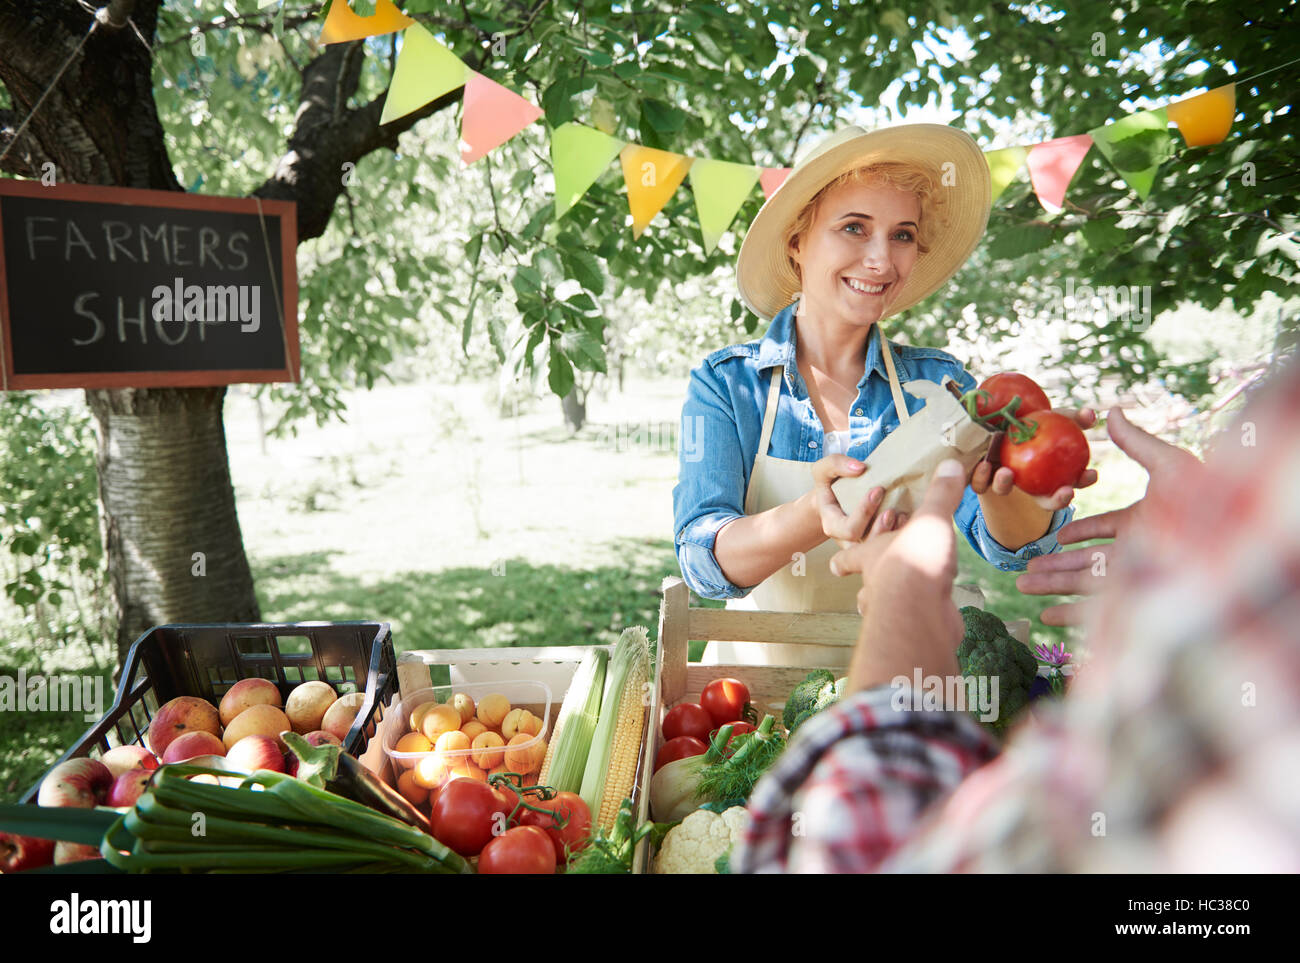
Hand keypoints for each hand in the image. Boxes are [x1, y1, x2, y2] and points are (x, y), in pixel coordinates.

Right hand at [810, 455, 906, 545]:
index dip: (864, 512)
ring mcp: (862, 543)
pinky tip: (906, 519)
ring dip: (891, 534)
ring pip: (877, 550)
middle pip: (864, 546)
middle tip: (891, 510)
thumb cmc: (828, 484)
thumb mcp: (823, 470)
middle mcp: (847, 540)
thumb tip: (860, 468)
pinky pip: (888, 547)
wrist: (832, 498)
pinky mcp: (875, 543)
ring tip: (901, 516)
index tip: (878, 489)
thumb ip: (836, 464)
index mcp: (832, 525)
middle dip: (879, 529)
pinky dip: (898, 534)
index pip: (849, 528)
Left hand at [829, 459, 967, 693]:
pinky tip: (938, 611)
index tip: (835, 564)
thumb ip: (941, 494)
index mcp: (870, 555)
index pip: (847, 557)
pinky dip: (922, 616)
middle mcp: (875, 584)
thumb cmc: (914, 560)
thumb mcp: (930, 518)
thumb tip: (950, 465)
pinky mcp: (914, 629)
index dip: (842, 561)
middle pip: (863, 589)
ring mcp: (892, 611)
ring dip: (890, 603)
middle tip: (878, 576)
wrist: (920, 612)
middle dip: (868, 585)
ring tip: (907, 597)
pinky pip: (914, 621)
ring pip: (882, 610)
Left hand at [970, 407, 1099, 510]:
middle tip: (1066, 493)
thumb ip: (1071, 417)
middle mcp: (1026, 484)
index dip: (1083, 482)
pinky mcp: (978, 478)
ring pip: (1006, 491)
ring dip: (1006, 485)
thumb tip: (1092, 414)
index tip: (1092, 473)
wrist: (990, 417)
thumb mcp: (1051, 416)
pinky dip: (982, 477)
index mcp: (1047, 474)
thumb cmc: (1029, 418)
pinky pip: (980, 483)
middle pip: (1045, 501)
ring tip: (1007, 473)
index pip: (1070, 482)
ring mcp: (1001, 482)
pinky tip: (985, 466)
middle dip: (1057, 501)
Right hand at [1015, 407, 1203, 624]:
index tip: (1058, 537)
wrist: (1228, 545)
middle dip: (1054, 564)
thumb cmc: (1207, 501)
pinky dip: (1068, 615)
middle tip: (1025, 567)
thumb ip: (1136, 441)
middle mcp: (1138, 554)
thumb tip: (1112, 410)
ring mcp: (1135, 581)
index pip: (1106, 529)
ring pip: (1082, 582)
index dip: (1081, 531)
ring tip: (1020, 583)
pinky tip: (1046, 617)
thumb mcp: (1168, 464)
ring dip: (1051, 585)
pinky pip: (1095, 613)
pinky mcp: (1134, 604)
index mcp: (1146, 524)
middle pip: (1086, 559)